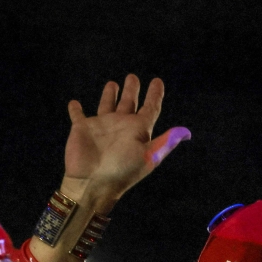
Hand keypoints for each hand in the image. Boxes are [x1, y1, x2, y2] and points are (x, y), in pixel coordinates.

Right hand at [65, 75, 190, 201]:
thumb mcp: (148, 156)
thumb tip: (186, 133)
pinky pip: (78, 115)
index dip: (155, 95)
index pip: (150, 109)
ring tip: (112, 84)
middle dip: (132, 90)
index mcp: (138, 131)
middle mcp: (121, 126)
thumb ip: (165, 142)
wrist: (93, 184)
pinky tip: (74, 103)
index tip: (157, 81)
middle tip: (133, 77)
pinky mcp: (82, 129)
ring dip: (109, 96)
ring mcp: (101, 127)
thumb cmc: (123, 171)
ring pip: (107, 106)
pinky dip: (75, 109)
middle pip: (129, 103)